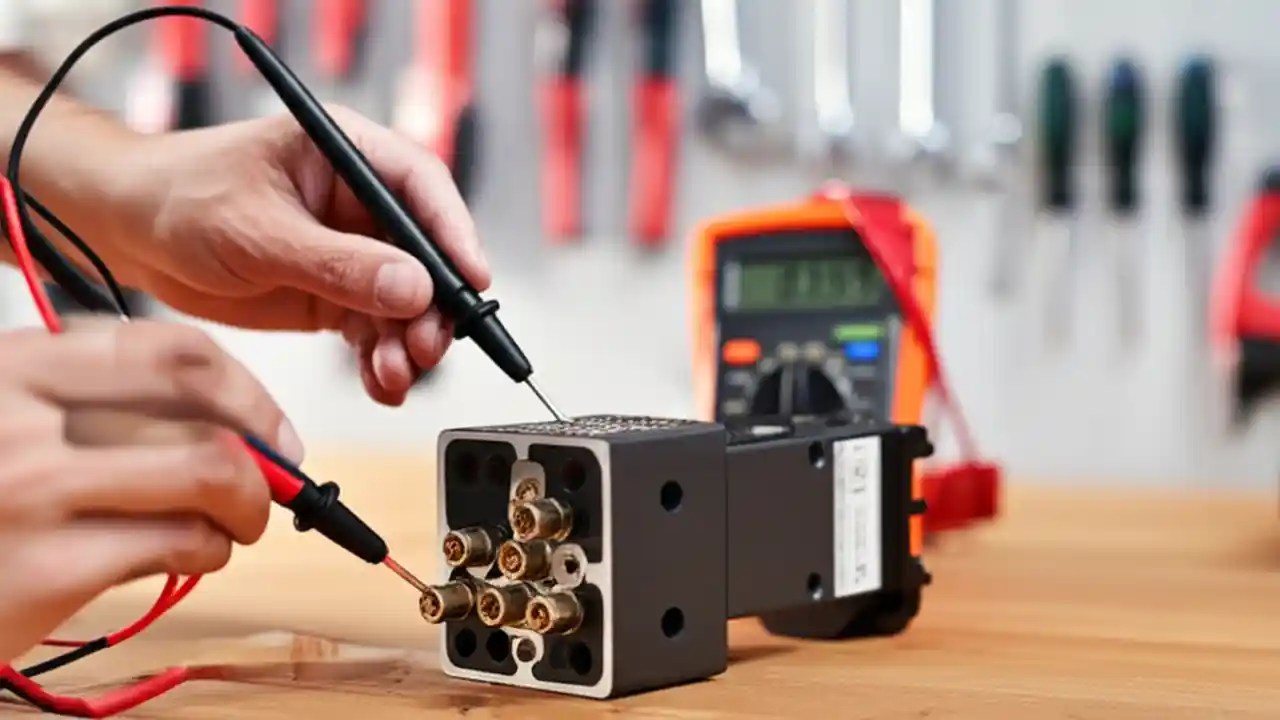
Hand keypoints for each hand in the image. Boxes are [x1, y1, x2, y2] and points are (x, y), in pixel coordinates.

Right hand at [0, 321, 292, 664]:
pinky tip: (192, 557)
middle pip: (203, 414)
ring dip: (248, 506)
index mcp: (17, 367)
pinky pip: (182, 543)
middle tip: (272, 483)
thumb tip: (225, 424)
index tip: (268, 427)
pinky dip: (211, 551)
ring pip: (210, 474)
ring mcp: (33, 490)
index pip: (168, 350)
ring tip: (233, 526)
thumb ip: (95, 407)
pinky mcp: (47, 569)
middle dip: (262, 453)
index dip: (243, 390)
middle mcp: (23, 418)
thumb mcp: (11, 422)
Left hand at [100, 107, 489, 406]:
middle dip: (434, 306)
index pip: (421, 187)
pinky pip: (377, 333)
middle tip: (428, 346)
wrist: (129, 234)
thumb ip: (338, 263)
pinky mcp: (335, 297)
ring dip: (409, 343)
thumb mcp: (258, 231)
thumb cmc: (181, 198)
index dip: (454, 233)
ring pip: (407, 303)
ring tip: (396, 374)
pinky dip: (382, 362)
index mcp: (347, 155)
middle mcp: (360, 204)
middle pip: (425, 255)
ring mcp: (352, 254)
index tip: (472, 280)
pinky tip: (381, 383)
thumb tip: (414, 288)